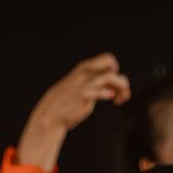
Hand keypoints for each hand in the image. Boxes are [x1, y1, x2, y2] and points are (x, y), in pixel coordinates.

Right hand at [18, 53, 130, 170]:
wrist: (50, 113)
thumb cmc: (67, 102)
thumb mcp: (80, 87)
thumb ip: (93, 83)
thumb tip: (111, 88)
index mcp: (85, 68)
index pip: (108, 59)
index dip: (116, 72)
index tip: (114, 87)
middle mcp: (85, 72)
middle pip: (111, 63)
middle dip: (121, 78)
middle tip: (121, 94)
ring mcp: (85, 83)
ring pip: (110, 76)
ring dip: (122, 88)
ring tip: (120, 100)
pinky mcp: (83, 96)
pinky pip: (99, 90)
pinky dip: (108, 93)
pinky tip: (113, 100)